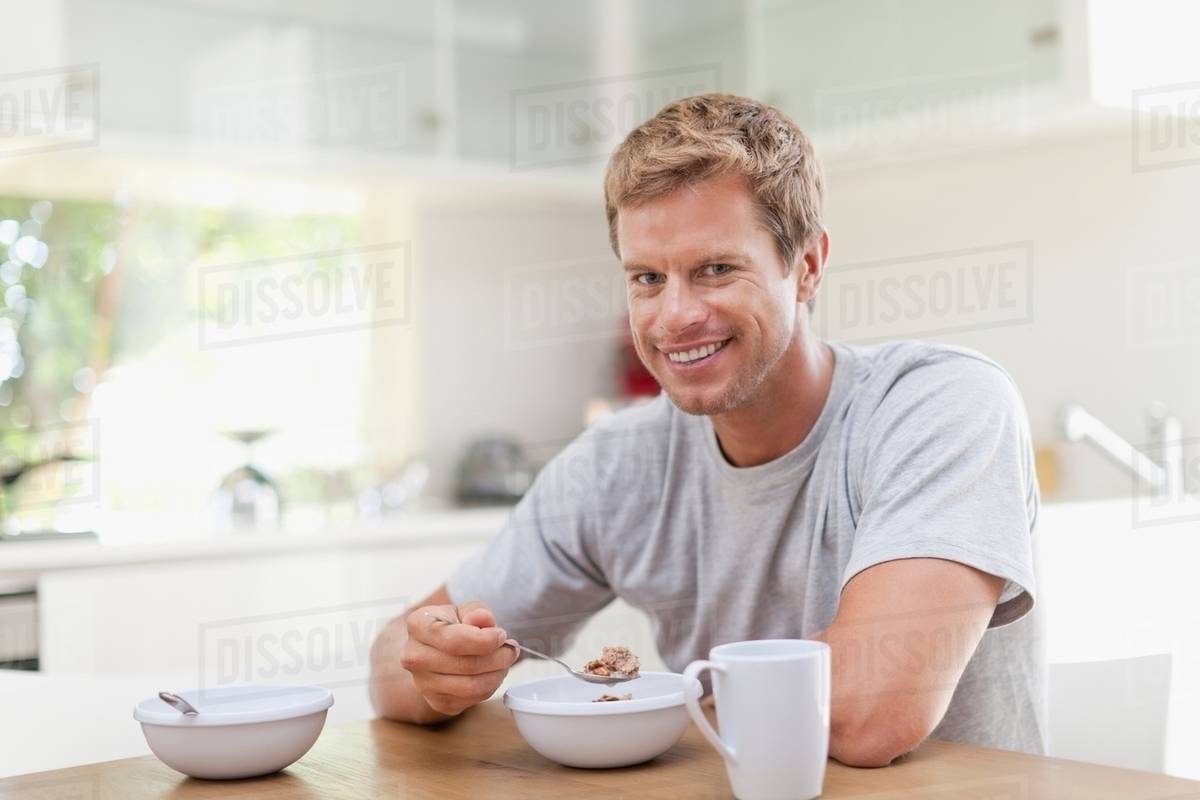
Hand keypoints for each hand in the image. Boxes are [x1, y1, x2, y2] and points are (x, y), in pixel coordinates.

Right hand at [400, 600, 517, 716]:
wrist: (440, 648)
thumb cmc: (455, 625)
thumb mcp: (466, 610)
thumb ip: (476, 611)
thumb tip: (482, 619)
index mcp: (418, 626)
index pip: (453, 640)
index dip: (484, 640)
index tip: (501, 635)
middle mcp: (414, 657)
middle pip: (466, 665)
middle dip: (498, 657)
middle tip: (511, 650)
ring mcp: (423, 683)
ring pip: (472, 686)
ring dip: (497, 673)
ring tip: (504, 661)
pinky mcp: (438, 702)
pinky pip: (473, 699)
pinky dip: (490, 686)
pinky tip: (492, 672)